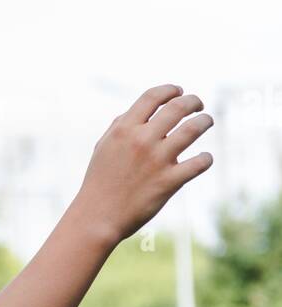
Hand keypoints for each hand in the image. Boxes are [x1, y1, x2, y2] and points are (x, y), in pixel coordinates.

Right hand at [74, 84, 213, 245]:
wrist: (98, 216)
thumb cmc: (99, 181)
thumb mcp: (103, 147)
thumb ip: (120, 126)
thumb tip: (139, 112)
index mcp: (124, 129)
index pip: (152, 97)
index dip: (170, 90)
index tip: (179, 92)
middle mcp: (142, 140)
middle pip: (177, 107)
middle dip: (193, 101)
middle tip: (199, 105)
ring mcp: (157, 160)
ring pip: (193, 129)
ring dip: (205, 121)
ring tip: (207, 121)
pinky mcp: (169, 182)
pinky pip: (198, 163)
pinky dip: (206, 158)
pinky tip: (204, 158)